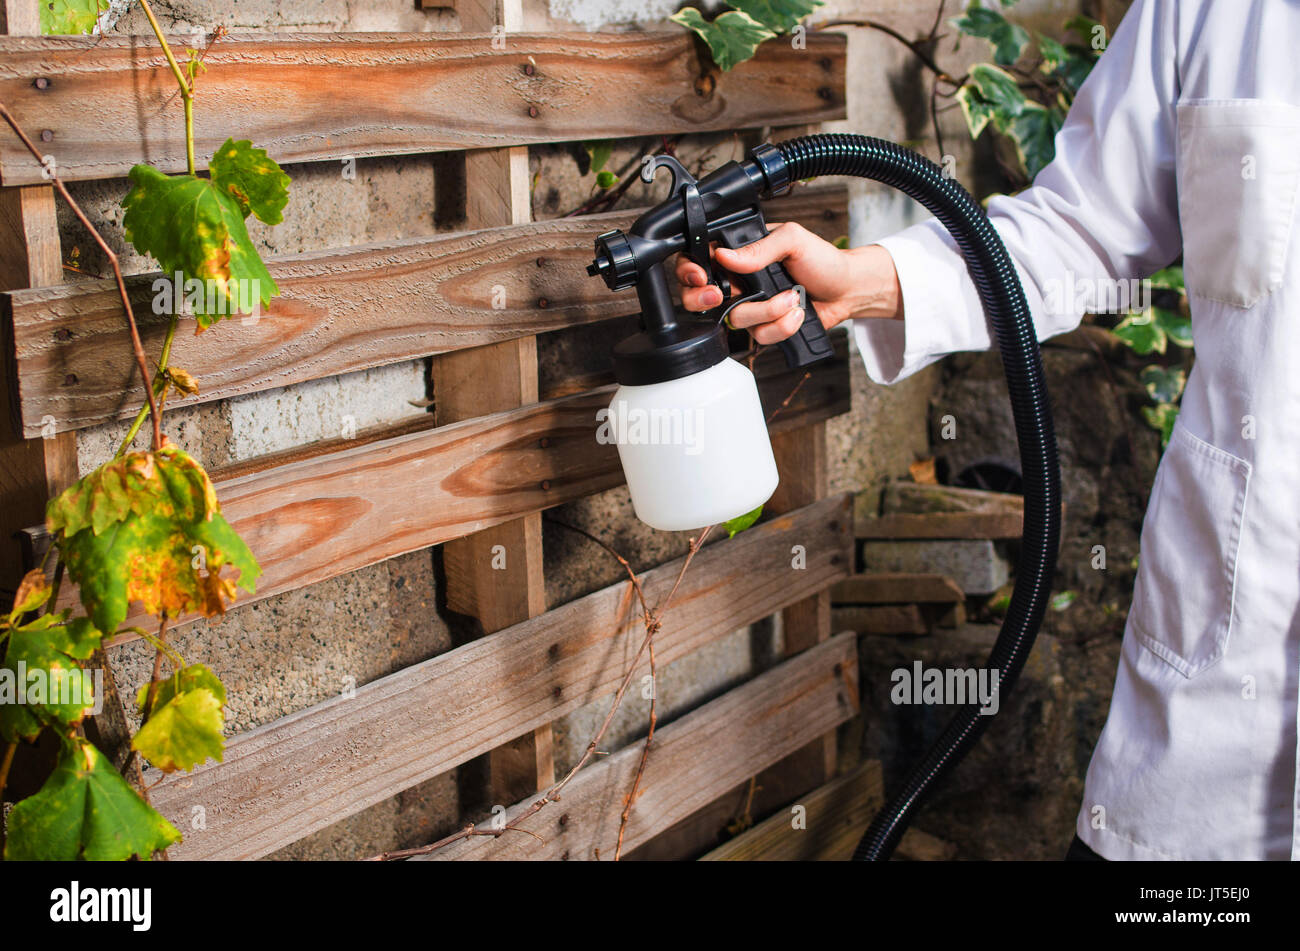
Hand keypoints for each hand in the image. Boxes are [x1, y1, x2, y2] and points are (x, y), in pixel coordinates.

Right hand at [674, 222, 904, 345]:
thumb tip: (724, 255)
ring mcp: (751, 306)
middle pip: (700, 297)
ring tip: (793, 298)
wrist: (848, 290)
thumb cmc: (823, 259)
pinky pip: (758, 336)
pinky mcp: (764, 327)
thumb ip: (759, 247)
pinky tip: (797, 313)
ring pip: (735, 319)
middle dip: (708, 299)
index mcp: (740, 253)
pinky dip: (781, 327)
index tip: (700, 277)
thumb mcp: (792, 240)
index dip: (689, 272)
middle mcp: (739, 280)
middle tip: (725, 296)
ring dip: (767, 311)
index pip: (699, 259)